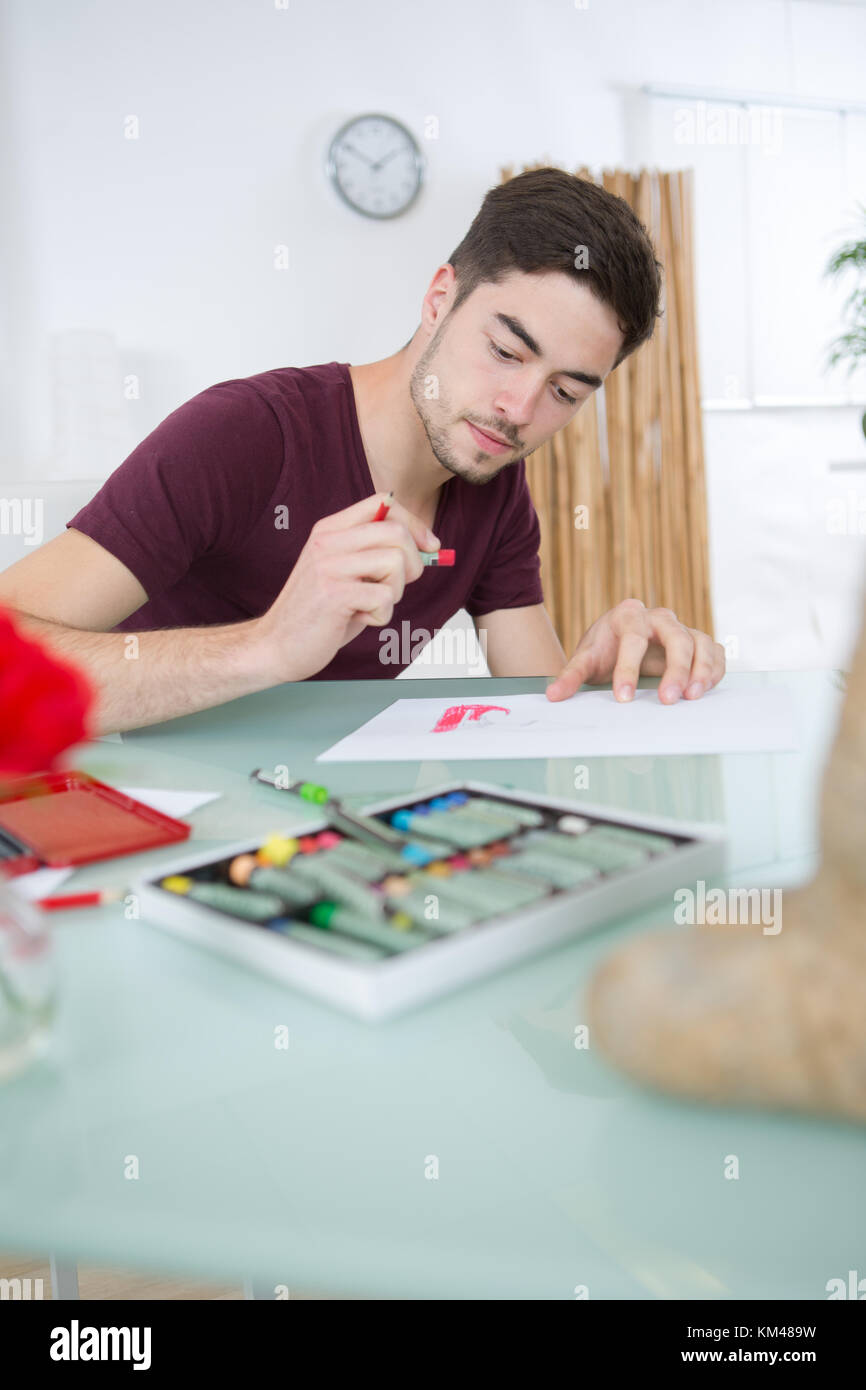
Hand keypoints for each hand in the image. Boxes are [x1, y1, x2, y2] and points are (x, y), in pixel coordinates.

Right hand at [253, 493, 437, 681]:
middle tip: (394, 588)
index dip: (414, 524)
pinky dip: (382, 616)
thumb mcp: (346, 572)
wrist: (276, 646)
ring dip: (395, 592)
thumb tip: (427, 547)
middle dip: (412, 563)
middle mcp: (327, 541)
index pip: (384, 503)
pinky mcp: (333, 594)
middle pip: (396, 531)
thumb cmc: (318, 613)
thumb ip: (376, 554)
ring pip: (395, 562)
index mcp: (330, 529)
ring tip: (369, 605)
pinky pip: (385, 598)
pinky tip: (358, 619)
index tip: (429, 548)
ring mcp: (328, 566)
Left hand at [545, 598, 725, 703]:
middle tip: (667, 700)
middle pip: (675, 637)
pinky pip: (713, 651)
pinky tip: (707, 689)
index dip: (628, 669)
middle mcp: (658, 618)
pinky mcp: (697, 642)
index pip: (632, 640)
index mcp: (628, 617)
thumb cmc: (603, 650)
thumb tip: (554, 695)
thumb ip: (571, 676)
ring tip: (693, 697)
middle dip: (674, 669)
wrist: (617, 644)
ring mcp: (681, 628)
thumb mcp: (585, 660)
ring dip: (700, 669)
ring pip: (699, 642)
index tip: (623, 698)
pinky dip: (715, 669)